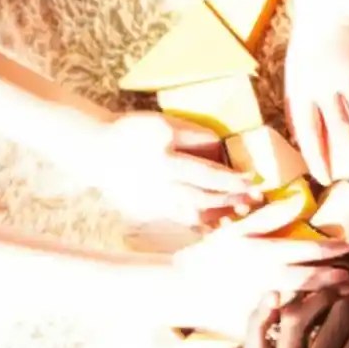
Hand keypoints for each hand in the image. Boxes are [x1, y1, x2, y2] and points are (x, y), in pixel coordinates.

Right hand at [95, 112, 258, 226]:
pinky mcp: (145, 210)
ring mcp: (150, 199)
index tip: (252, 181)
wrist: (94, 148)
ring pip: (191, 213)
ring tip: (240, 212)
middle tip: (254, 200)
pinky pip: (178, 220)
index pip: (206, 172)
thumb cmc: (134, 131)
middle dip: (231, 200)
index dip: (231, 179)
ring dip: (218, 215)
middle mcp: (158, 180)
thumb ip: (193, 137)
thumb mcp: (164, 124)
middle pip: (202, 196)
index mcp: (164, 157)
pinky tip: (217, 224)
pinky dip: (199, 223)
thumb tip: (223, 152)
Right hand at [162, 228, 348, 336]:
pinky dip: (310, 328)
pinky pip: (287, 329)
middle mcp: (264, 280)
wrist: (181, 288)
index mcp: (262, 254)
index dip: (331, 249)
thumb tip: (299, 200)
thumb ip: (270, 217)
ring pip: (304, 306)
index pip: (303, 250)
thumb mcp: (238, 230)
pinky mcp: (257, 327)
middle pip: (310, 281)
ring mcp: (260, 306)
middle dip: (341, 281)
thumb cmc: (212, 254)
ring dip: (332, 304)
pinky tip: (332, 331)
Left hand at [285, 17, 348, 183]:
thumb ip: (297, 106)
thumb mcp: (292, 74)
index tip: (326, 178)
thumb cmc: (308, 43)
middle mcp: (328, 86)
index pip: (310, 131)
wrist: (332, 6)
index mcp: (304, 89)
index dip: (318, 158)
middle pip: (343, 129)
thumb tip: (303, 140)